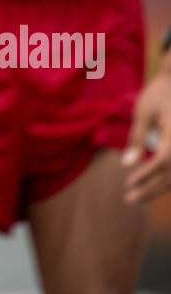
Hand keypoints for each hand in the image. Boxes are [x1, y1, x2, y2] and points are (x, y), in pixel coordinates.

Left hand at [122, 58, 170, 204]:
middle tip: (129, 199)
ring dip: (158, 187)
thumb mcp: (143, 113)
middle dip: (151, 189)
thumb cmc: (159, 94)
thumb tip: (127, 164)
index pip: (164, 161)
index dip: (147, 175)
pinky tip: (151, 185)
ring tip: (138, 196)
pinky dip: (166, 178)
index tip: (129, 182)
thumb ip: (137, 139)